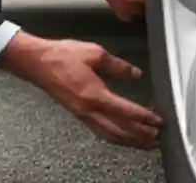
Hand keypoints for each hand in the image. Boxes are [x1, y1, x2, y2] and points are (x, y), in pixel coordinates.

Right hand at [0, 31, 161, 148]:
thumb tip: (135, 74)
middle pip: (120, 130)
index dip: (144, 117)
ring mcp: (82, 115)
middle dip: (140, 136)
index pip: (126, 112)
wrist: (37, 62)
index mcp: (95, 95)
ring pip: (110, 135)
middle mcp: (89, 110)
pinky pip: (100, 131)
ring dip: (129, 141)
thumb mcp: (94, 53)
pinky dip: (115, 137)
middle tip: (157, 138)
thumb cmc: (61, 56)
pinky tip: (121, 137)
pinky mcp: (78, 114)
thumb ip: (117, 65)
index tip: (158, 120)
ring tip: (145, 143)